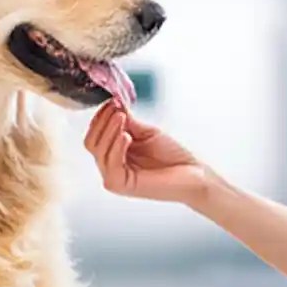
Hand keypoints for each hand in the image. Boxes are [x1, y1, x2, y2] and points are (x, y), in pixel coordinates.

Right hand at [83, 100, 209, 204]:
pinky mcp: (123, 185)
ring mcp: (115, 178)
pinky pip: (111, 164)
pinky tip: (127, 136)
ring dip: (109, 130)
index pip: (94, 135)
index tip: (112, 101)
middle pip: (91, 143)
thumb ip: (128, 120)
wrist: (195, 173)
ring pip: (98, 151)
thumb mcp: (146, 132)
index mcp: (114, 155)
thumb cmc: (173, 155)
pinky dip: (117, 147)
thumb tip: (113, 101)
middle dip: (102, 122)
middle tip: (116, 108)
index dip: (100, 117)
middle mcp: (111, 167)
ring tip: (122, 117)